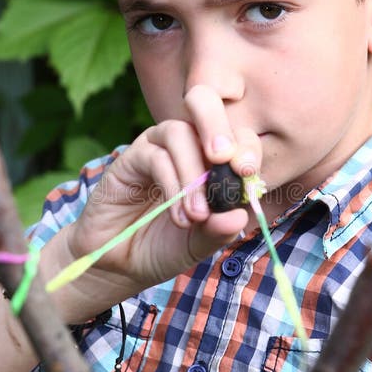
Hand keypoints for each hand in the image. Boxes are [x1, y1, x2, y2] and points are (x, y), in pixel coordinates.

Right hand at [44, 86, 260, 321]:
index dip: (248, 148)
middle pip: (206, 107)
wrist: (120, 264)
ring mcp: (156, 148)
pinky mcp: (129, 158)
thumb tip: (241, 215)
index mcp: (210, 158)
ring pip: (180, 132)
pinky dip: (173, 185)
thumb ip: (219, 231)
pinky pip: (155, 156)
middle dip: (222, 130)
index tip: (251, 177)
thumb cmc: (164, 246)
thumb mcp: (199, 244)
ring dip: (194, 174)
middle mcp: (184, 145)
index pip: (236, 135)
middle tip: (235, 166)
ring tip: (198, 214)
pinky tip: (178, 216)